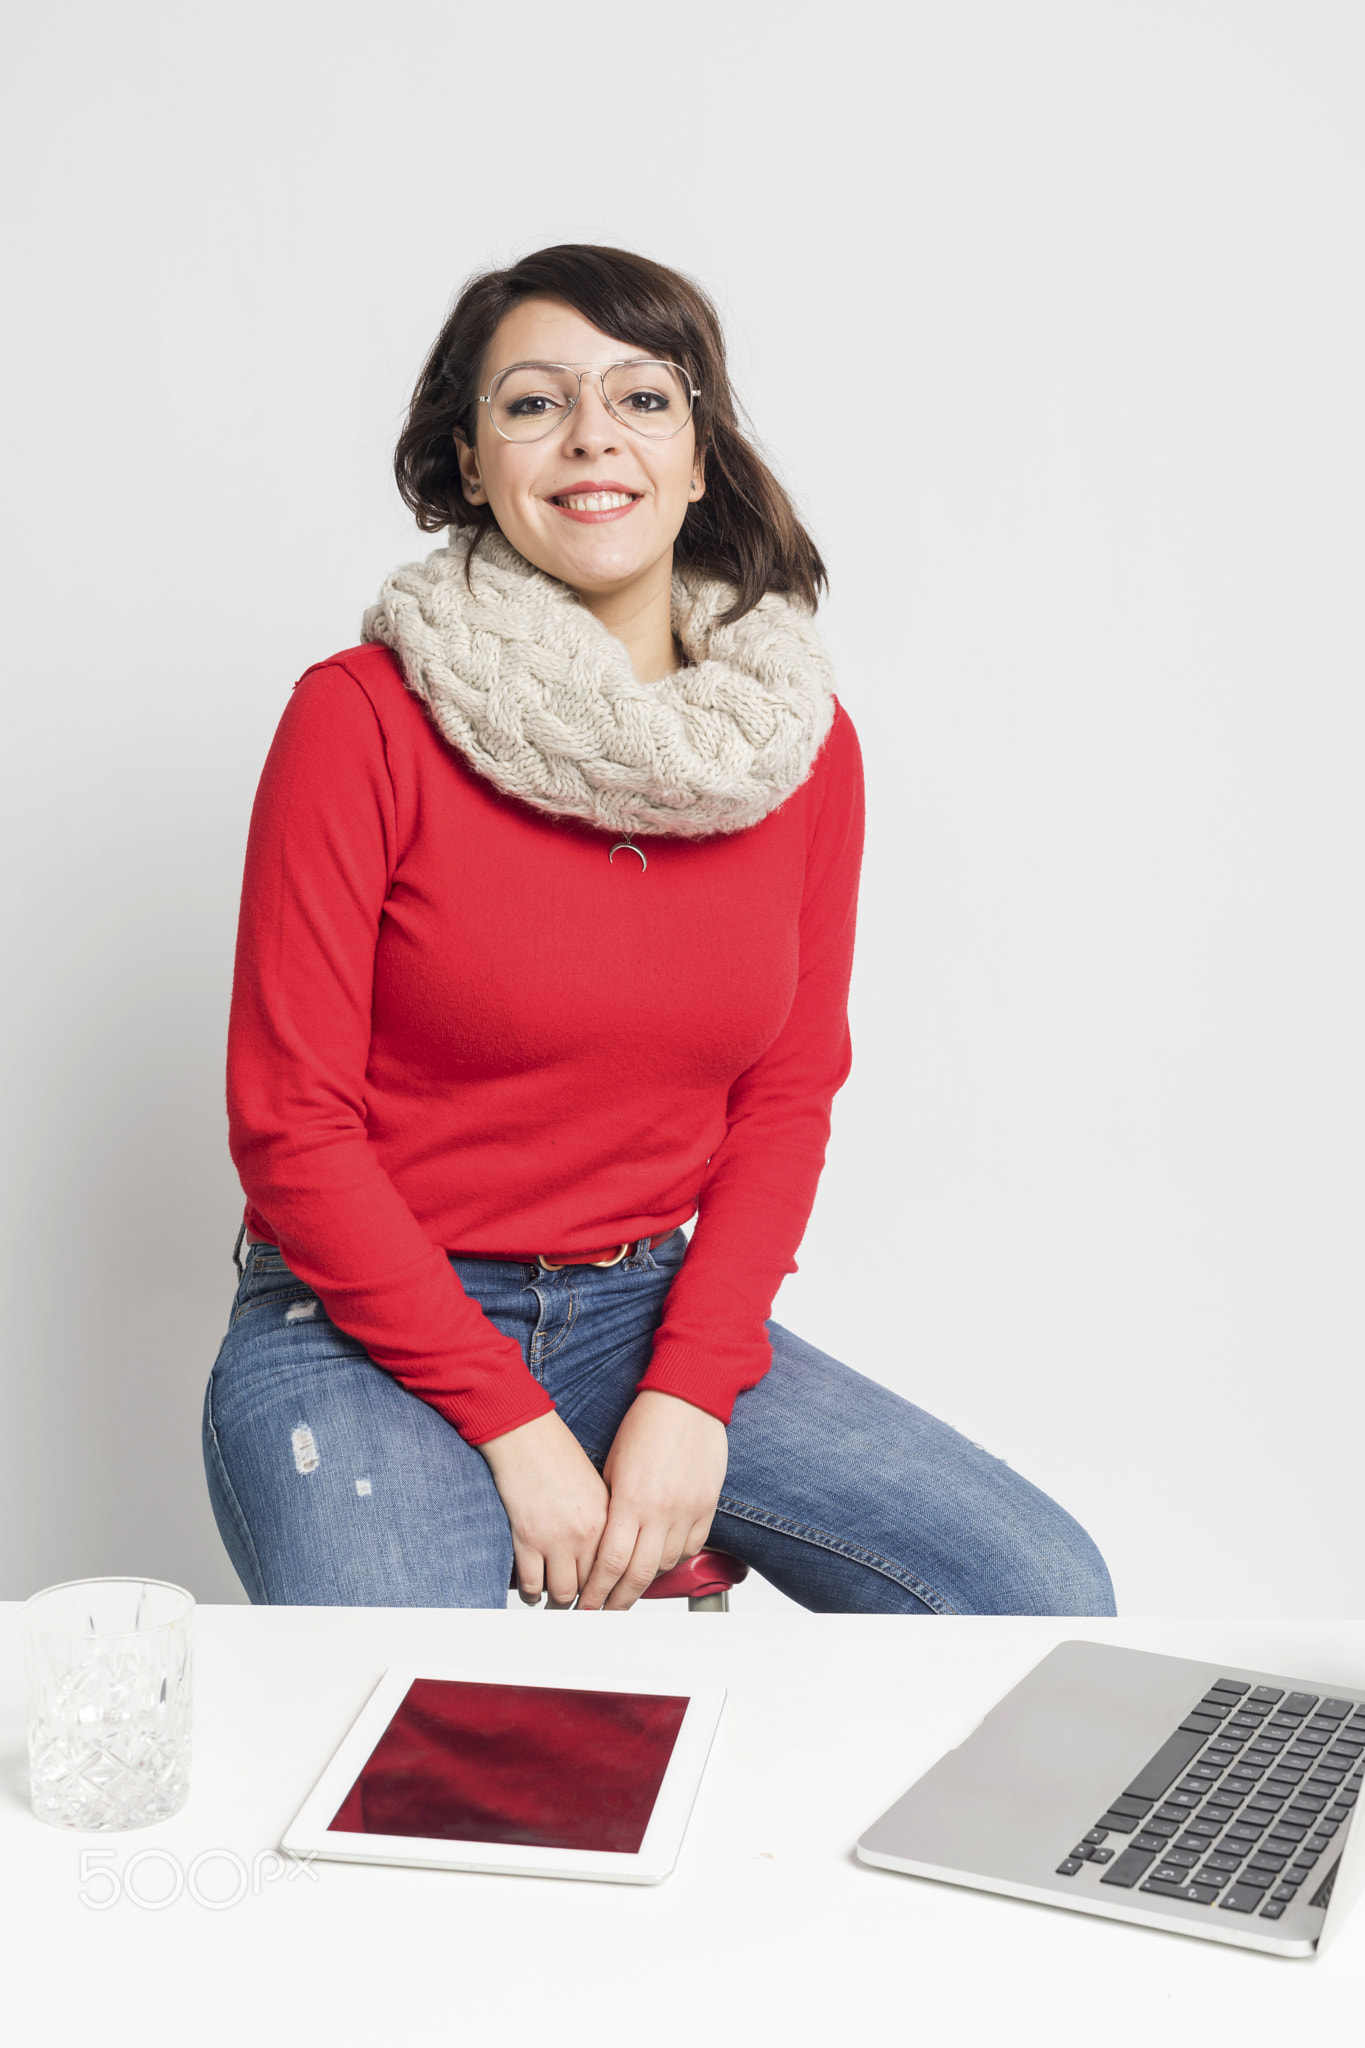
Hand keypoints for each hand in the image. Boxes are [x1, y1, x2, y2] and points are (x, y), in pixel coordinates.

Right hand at [477, 1409, 609, 1605]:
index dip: (611, 1591)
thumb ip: (605, 1523)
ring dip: (558, 1600)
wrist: (525, 1435)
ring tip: (555, 1599)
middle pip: (591, 1588)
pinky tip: (532, 1587)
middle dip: (585, 1599)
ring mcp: (556, 1539)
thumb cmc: (558, 1454)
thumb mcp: (596, 1487)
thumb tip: (606, 1557)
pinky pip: (532, 1585)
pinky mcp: (527, 1540)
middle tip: (580, 1606)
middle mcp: (586, 1533)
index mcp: (608, 1518)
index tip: (607, 1603)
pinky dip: (531, 1593)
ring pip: (562, 1594)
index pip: (616, 1571)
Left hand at [577, 1390, 728, 1610]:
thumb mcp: (613, 1464)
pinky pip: (691, 1547)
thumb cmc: (645, 1425)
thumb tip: (601, 1543)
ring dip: (645, 1581)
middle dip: (618, 1601)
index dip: (596, 1592)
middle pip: (637, 1575)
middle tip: (605, 1613)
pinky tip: (661, 1560)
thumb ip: (609, 1506)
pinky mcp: (707, 1506)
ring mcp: (687, 1511)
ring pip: (665, 1565)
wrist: (688, 1399)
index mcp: (630, 1500)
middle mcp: (660, 1511)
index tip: (587, 1606)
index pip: (610, 1563)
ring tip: (629, 1587)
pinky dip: (674, 1559)